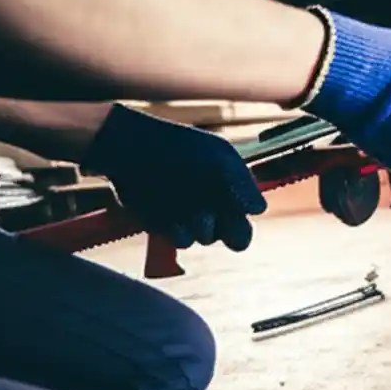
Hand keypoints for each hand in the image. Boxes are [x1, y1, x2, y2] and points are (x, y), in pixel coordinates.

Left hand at [81, 104, 266, 250]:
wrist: (132, 150)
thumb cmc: (180, 148)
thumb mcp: (219, 158)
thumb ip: (242, 184)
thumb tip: (258, 210)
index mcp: (229, 185)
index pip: (250, 211)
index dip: (245, 214)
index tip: (238, 207)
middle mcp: (212, 204)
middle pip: (236, 235)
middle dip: (234, 234)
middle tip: (225, 223)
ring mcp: (189, 216)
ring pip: (208, 238)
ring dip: (203, 226)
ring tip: (191, 206)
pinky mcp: (165, 226)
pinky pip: (182, 241)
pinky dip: (180, 231)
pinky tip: (172, 214)